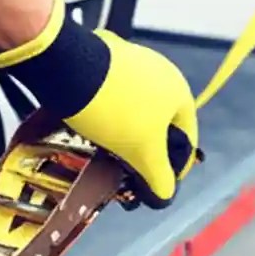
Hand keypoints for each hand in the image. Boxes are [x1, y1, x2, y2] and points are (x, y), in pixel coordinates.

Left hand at [0, 0, 200, 208]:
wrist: (68, 67)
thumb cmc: (115, 110)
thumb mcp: (142, 150)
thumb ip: (159, 176)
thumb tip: (165, 195)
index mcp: (179, 93)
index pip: (186, 140)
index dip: (173, 170)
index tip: (155, 187)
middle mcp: (161, 73)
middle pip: (158, 126)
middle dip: (143, 153)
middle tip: (127, 176)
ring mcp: (131, 64)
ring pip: (132, 111)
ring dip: (122, 137)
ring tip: (103, 158)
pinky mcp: (104, 61)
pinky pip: (110, 97)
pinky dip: (104, 117)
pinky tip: (88, 132)